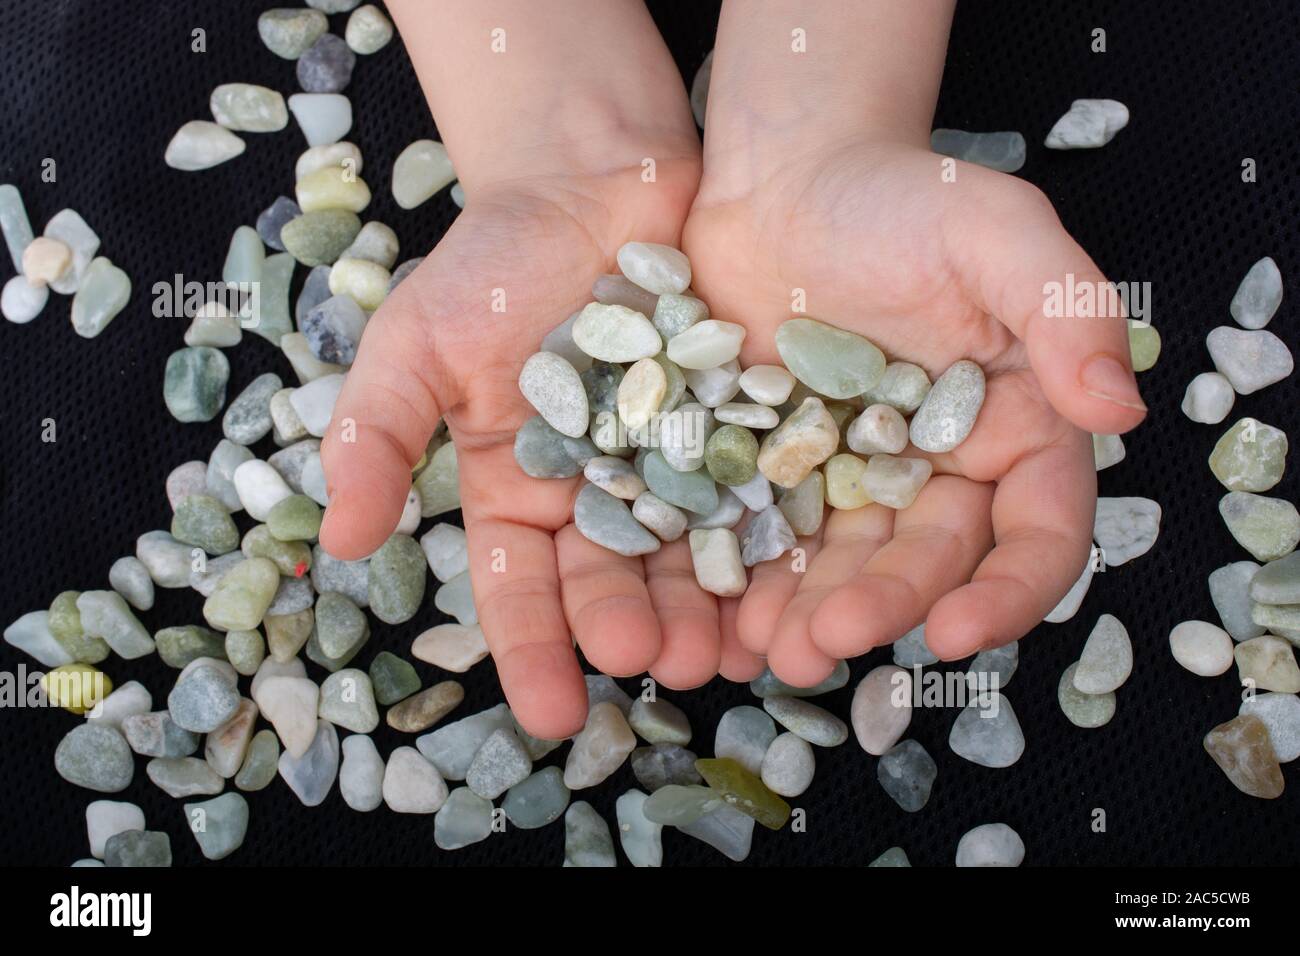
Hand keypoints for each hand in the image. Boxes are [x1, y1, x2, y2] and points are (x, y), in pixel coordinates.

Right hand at [319, 151, 769, 739]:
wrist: (590, 182)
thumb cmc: (492, 262)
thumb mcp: (415, 345)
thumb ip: (375, 439)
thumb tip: (338, 543)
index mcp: (516, 493)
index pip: (518, 591)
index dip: (531, 653)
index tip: (550, 715)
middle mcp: (595, 497)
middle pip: (612, 582)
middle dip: (631, 629)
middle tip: (659, 666)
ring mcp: (670, 467)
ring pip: (689, 555)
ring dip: (706, 607)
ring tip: (729, 648)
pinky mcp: (736, 430)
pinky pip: (752, 491)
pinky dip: (766, 537)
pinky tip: (787, 580)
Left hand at [683, 137, 1145, 686]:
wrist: (791, 178)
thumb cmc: (907, 195)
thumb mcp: (998, 233)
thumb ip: (1069, 311)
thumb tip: (1118, 409)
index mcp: (1014, 428)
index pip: (1037, 530)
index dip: (1009, 590)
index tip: (958, 632)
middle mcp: (938, 468)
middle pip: (924, 558)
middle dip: (881, 607)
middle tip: (826, 645)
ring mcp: (852, 474)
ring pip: (841, 562)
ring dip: (809, 612)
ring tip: (768, 651)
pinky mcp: (778, 466)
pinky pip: (767, 531)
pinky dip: (746, 574)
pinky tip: (717, 613)